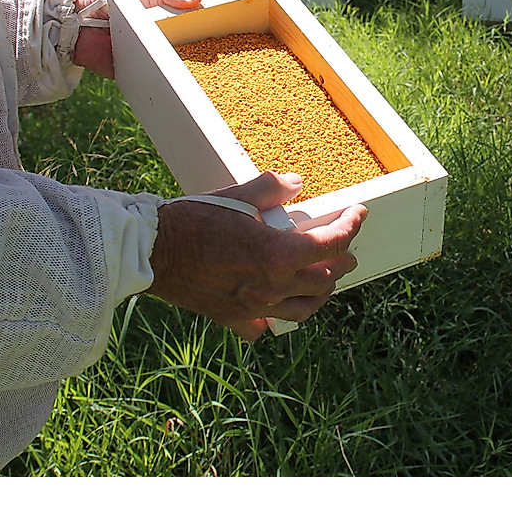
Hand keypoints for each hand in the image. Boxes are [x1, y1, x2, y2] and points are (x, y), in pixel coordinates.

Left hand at [72, 0, 202, 77]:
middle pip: (185, 51)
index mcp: (165, 20)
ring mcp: (146, 58)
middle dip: (200, 58)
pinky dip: (159, 85)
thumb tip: (197, 0)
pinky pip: (149, 81)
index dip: (206, 33)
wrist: (70, 20)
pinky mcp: (132, 74)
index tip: (222, 38)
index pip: (191, 27)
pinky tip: (172, 87)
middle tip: (214, 62)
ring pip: (170, 68)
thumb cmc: (105, 0)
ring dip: (181, 73)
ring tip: (197, 78)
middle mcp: (159, 40)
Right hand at [148, 171, 368, 339]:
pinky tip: (278, 307)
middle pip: (325, 280)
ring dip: (320, 293)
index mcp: (280, 254)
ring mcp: (256, 308)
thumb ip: (273, 188)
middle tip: (345, 250)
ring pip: (304, 309)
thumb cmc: (195, 220)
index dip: (352, 226)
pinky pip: (265, 327)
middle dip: (341, 262)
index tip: (358, 215)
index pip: (333, 244)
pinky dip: (277, 318)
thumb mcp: (239, 195)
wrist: (153, 251)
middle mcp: (274, 286)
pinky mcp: (234, 319)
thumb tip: (297, 183)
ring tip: (322, 279)